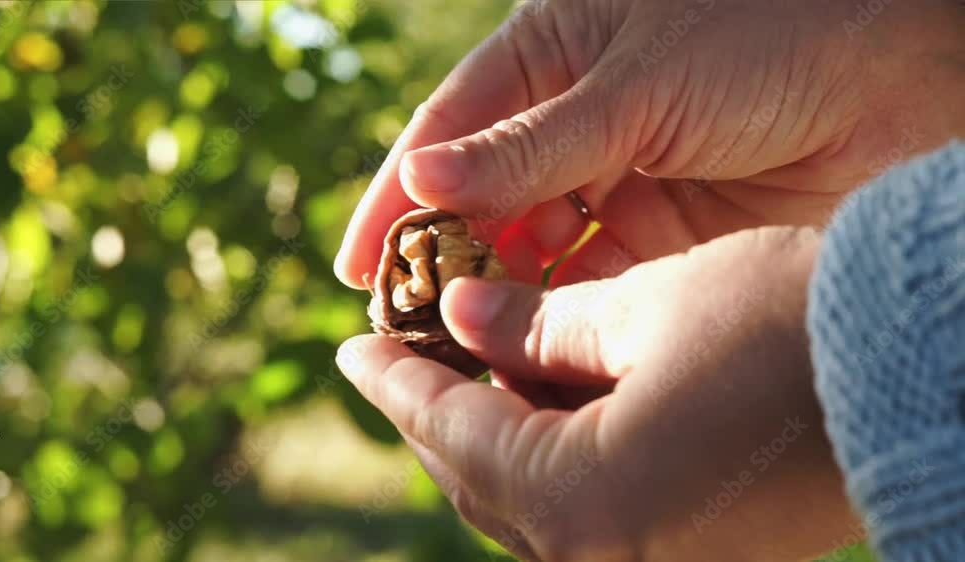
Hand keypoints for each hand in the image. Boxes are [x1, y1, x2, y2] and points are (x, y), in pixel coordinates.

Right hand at [334, 0, 964, 287]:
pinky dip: (556, 319)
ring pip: (530, 253)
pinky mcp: (659, 240)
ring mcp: (613, 184)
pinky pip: (589, 286)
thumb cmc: (770, 36)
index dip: (396, 200)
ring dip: (495, 299)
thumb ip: (530, 144)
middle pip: (481, 203)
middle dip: (443, 263)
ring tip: (458, 350)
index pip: (449, 132)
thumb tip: (420, 179)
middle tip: (405, 327)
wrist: (901, 82)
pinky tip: (527, 351)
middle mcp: (572, 123)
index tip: (356, 265)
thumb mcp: (635, 85)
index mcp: (550, 54)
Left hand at [337, 226, 857, 561]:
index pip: (450, 436)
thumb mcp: (645, 308)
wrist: (920, 370)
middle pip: (480, 482)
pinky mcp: (695, 554)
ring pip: (531, 504)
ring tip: (471, 365)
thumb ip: (536, 325)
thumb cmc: (790, 327)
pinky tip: (543, 403)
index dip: (396, 383)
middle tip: (406, 351)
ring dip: (491, 435)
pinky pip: (588, 514)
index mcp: (586, 503)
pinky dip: (550, 458)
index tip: (355, 347)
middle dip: (436, 411)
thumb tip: (462, 316)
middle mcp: (612, 559)